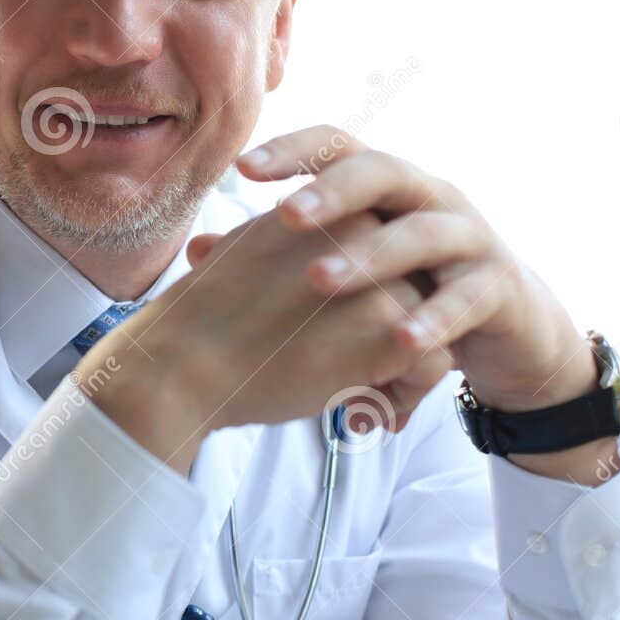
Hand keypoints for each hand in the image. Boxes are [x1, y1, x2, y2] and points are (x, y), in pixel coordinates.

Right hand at [80, 204, 451, 474]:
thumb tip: (278, 257)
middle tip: (339, 376)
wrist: (183, 361)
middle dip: (388, 337)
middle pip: (415, 288)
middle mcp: (368, 231)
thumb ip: (282, 244)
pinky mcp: (394, 331)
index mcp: (331, 208)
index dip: (362, 300)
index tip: (325, 335)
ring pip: (433, 328)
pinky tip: (354, 411)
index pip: (383, 252)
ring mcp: (384, 280)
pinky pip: (436, 365)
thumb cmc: (203, 319)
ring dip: (398, 372)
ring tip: (350, 401)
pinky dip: (405, 396)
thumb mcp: (242, 250)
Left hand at [220, 126, 615, 483]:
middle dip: (331, 192)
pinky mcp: (497, 287)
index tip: (241, 168)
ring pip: (421, 233)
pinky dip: (432, 318)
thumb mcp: (346, 264)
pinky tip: (398, 337)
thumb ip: (278, 254)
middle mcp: (427, 196)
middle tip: (284, 217)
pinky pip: (466, 298)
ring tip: (317, 282)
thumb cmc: (404, 285)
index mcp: (383, 185)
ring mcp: (468, 237)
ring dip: (368, 256)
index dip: (292, 150)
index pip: (337, 146)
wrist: (504, 326)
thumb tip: (198, 249)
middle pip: (381, 172)